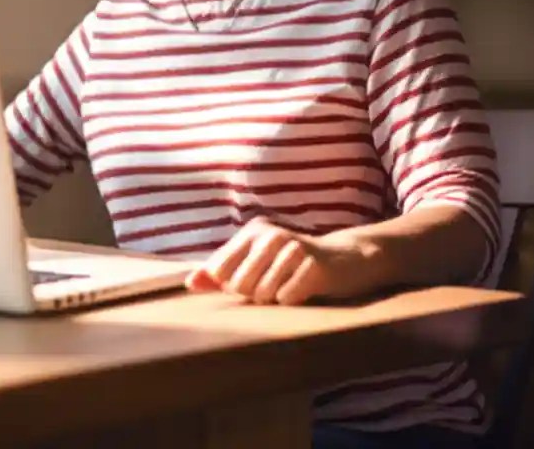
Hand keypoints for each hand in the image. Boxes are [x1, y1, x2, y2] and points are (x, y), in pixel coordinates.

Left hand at [184, 217, 372, 304]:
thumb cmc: (290, 266)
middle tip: (272, 286)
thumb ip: (219, 274)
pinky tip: (303, 289)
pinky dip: (291, 300)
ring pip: (262, 292)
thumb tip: (189, 283)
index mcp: (251, 233)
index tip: (248, 283)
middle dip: (252, 294)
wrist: (343, 259)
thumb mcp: (254, 265)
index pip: (218, 271)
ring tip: (287, 286)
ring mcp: (293, 247)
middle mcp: (269, 235)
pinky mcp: (314, 264)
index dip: (230, 287)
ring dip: (273, 298)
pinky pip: (287, 297)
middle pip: (239, 285)